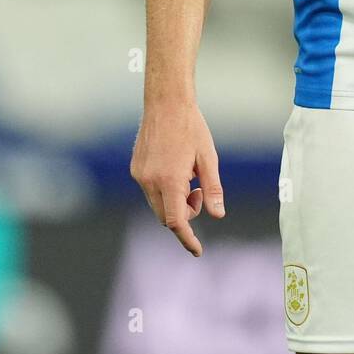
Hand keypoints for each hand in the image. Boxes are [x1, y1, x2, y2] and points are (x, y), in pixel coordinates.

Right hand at [130, 100, 225, 255]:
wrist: (166, 103)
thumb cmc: (192, 128)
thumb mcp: (208, 158)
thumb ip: (212, 189)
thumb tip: (218, 215)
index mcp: (170, 180)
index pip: (176, 222)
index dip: (187, 238)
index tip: (197, 250)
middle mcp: (150, 181)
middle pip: (166, 217)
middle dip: (184, 214)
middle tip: (199, 191)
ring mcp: (139, 175)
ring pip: (157, 205)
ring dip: (174, 201)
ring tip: (189, 176)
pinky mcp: (135, 169)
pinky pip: (150, 191)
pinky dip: (164, 191)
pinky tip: (177, 169)